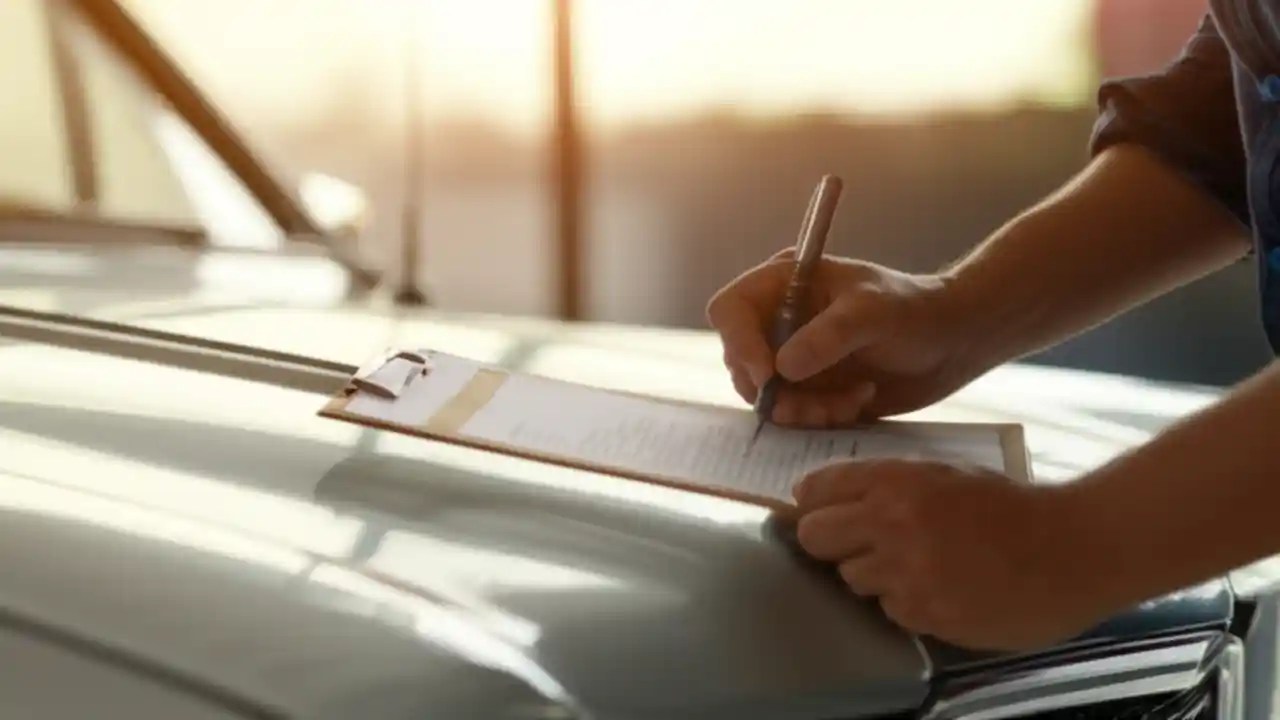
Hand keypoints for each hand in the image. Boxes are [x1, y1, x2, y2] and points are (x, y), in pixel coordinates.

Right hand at [706, 252, 986, 425]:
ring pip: (764, 397)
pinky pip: (791, 416)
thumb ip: (828, 337)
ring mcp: (790, 357)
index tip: (768, 375)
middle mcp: (778, 320)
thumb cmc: (915, 311)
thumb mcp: (873, 313)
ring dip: (803, 409)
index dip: (738, 343)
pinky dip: (821, 417)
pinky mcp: (807, 390)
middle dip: (777, 389)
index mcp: (784, 284)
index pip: (730, 310)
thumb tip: (781, 370)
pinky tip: (858, 401)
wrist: (951, 343)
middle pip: (740, 362)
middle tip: (819, 401)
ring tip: (851, 399)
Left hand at [793, 460, 1103, 650]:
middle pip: (814, 537)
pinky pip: (888, 609)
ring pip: (851, 578)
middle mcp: (890, 523)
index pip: (816, 490)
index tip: (822, 510)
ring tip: (919, 565)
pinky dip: (907, 603)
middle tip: (858, 544)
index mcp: (895, 480)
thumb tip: (829, 497)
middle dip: (829, 541)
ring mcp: (904, 572)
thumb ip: (887, 484)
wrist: (1071, 549)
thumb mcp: (944, 474)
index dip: (815, 502)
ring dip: (874, 574)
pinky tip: (941, 589)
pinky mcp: (923, 613)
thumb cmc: (1009, 507)